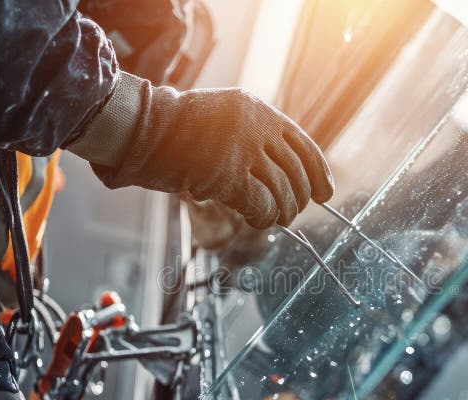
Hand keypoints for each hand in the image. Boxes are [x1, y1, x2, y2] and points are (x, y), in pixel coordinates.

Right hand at [68, 72, 333, 227]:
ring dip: (282, 211)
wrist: (142, 129)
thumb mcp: (224, 120)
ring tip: (275, 219)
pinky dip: (264, 217)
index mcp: (258, 111)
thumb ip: (254, 138)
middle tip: (291, 212)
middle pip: (296, 171)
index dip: (319, 172)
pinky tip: (259, 220)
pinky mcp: (228, 174)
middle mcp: (256, 127)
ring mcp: (242, 150)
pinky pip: (261, 205)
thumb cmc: (177, 131)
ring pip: (282, 191)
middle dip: (299, 198)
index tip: (325, 193)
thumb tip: (284, 175)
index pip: (303, 144)